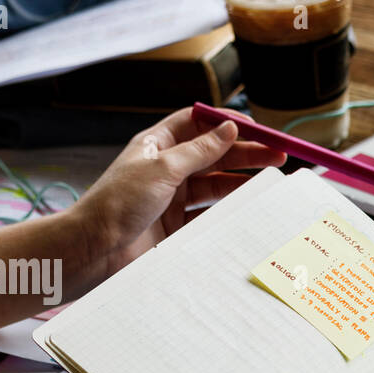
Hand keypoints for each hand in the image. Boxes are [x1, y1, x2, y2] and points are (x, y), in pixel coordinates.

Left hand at [72, 107, 286, 280]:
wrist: (95, 250)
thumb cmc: (118, 203)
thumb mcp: (162, 168)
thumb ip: (200, 151)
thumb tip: (229, 129)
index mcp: (157, 145)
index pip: (197, 123)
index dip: (227, 122)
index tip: (256, 127)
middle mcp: (165, 169)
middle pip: (213, 154)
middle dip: (245, 152)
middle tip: (278, 153)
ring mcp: (172, 198)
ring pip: (215, 183)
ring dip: (241, 180)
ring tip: (270, 180)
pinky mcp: (176, 226)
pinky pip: (209, 213)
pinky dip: (228, 210)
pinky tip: (247, 207)